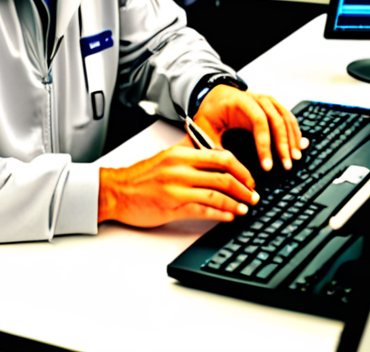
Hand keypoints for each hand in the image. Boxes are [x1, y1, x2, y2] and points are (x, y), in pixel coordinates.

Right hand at [98, 143, 258, 227]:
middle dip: (244, 186)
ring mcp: (176, 187)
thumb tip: (216, 164)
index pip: (219, 156)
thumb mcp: (166, 159)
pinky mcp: (172, 206)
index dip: (241, 168)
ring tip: (246, 208)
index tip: (249, 178)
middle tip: (254, 195)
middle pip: (223, 174)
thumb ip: (189, 159)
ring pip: (217, 192)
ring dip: (236, 202)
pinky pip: (203, 209)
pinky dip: (221, 213)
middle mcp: (179, 167)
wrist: (115, 191)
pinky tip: (230, 216)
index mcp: (180, 153)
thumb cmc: (140, 177)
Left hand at [194, 85, 307, 172]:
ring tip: (295, 158)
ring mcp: (267, 101)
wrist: (216, 94)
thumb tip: (220, 162)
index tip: (267, 165)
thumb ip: (210, 141)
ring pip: (285, 119)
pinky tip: (299, 145)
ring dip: (292, 139)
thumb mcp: (203, 124)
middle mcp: (257, 99)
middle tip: (286, 165)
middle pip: (276, 120)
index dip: (265, 144)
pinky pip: (288, 118)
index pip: (258, 121)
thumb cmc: (211, 109)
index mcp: (240, 101)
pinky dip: (295, 132)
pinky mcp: (273, 106)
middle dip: (283, 145)